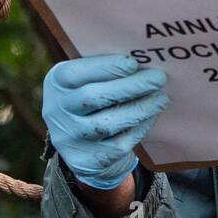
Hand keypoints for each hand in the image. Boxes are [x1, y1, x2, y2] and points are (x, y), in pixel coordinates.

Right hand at [42, 54, 168, 189]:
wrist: (79, 140)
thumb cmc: (90, 94)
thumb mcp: (86, 77)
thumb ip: (105, 67)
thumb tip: (143, 56)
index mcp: (56, 83)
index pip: (76, 74)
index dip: (105, 68)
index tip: (133, 63)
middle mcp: (57, 111)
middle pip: (94, 98)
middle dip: (130, 87)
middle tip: (158, 78)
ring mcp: (69, 139)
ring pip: (108, 124)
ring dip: (140, 109)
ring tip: (161, 98)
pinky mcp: (85, 161)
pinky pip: (117, 145)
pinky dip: (139, 129)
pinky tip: (151, 116)